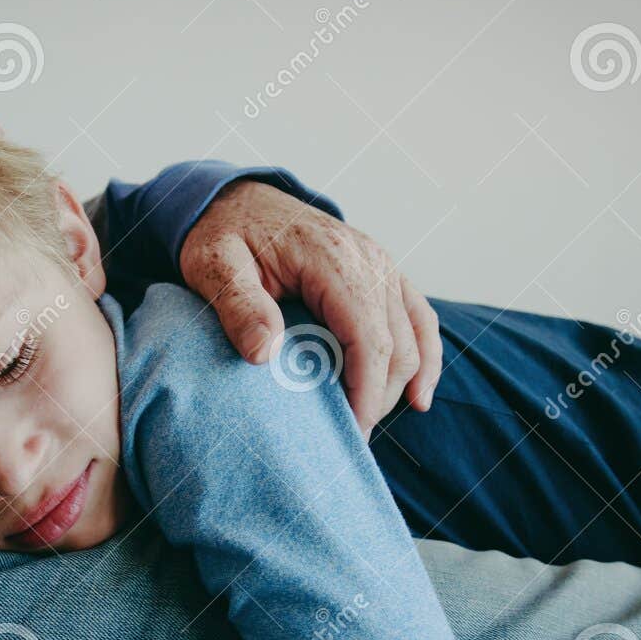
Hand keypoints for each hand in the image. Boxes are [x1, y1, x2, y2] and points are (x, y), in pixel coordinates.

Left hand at [180, 180, 441, 436]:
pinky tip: (420, 398)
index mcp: (332, 257)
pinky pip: (419, 319)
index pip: (368, 337)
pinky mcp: (384, 274)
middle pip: (397, 345)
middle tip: (345, 438)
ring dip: (399, 386)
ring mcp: (382, 264)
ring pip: (414, 337)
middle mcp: (369, 258)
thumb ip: (238, 307)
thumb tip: (264, 354)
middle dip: (378, 398)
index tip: (349, 433)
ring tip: (367, 426)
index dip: (365, 392)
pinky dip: (426, 359)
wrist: (237, 201)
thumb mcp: (214, 267)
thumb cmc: (223, 236)